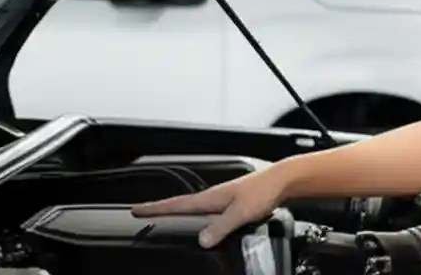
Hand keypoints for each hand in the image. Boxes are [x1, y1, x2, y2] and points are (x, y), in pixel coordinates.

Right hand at [131, 168, 285, 247]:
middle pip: (182, 206)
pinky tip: (205, 225)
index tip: (136, 209)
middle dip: (163, 210)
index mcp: (211, 197)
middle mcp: (215, 197)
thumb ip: (220, 227)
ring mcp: (225, 200)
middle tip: (145, 214)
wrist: (284, 180)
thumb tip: (202, 240)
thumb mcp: (240, 212)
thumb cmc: (264, 190)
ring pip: (197, 209)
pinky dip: (201, 219)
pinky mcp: (235, 204)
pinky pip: (212, 214)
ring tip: (167, 219)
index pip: (177, 204)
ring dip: (182, 214)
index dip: (155, 208)